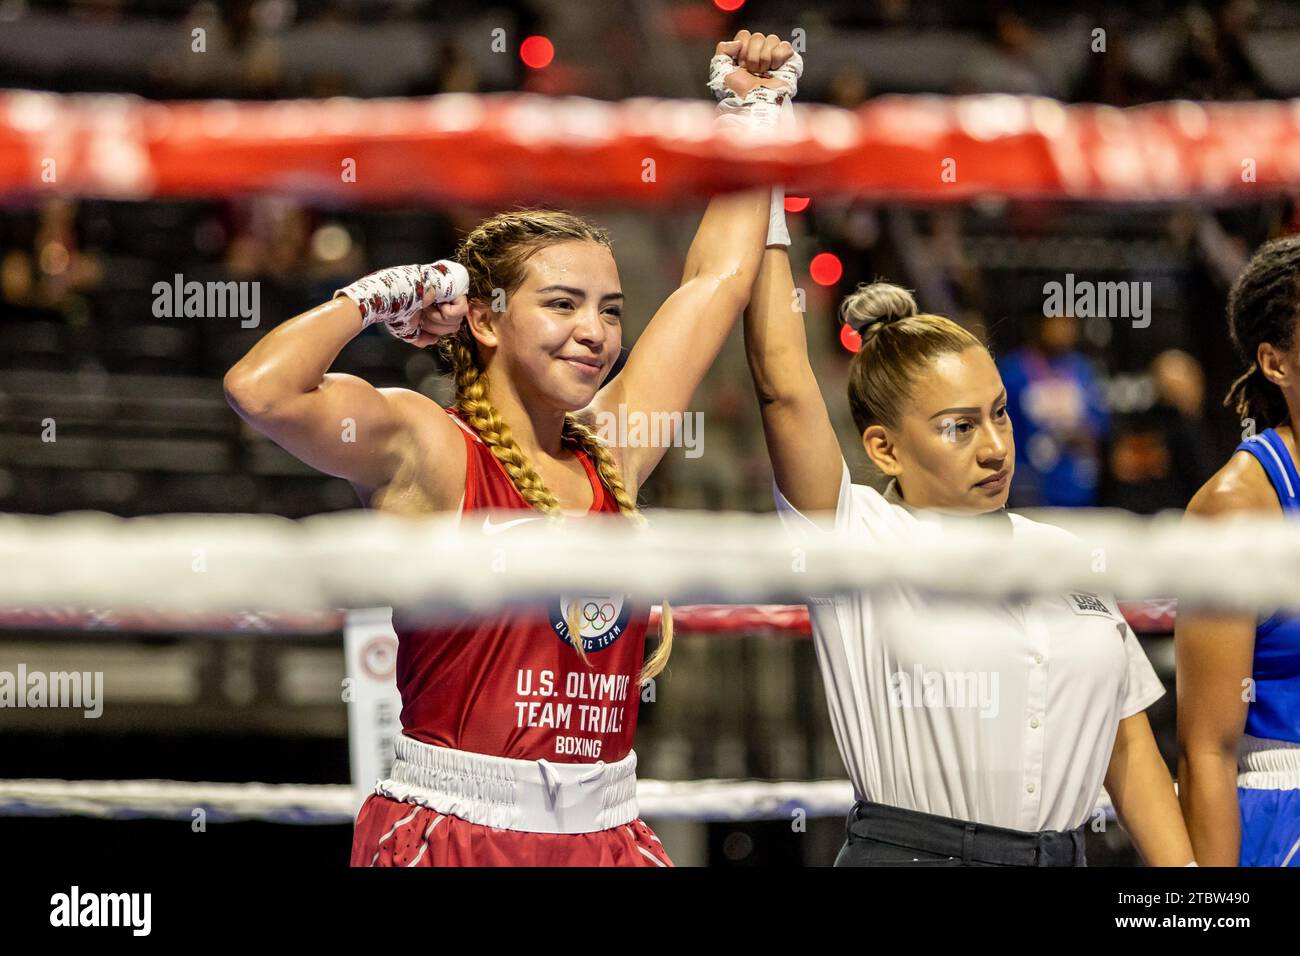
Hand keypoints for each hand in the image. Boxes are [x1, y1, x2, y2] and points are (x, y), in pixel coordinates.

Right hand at [335, 259, 468, 344]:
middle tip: (423, 315)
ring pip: (458, 320)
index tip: (422, 322)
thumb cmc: (394, 310)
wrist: (391, 298)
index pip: (447, 327)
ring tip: (426, 309)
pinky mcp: (452, 288)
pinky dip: (446, 313)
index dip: (436, 330)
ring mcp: (448, 294)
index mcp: (433, 308)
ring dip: (438, 320)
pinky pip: (462, 309)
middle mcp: (442, 301)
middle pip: (454, 327)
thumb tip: (435, 339)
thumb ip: (421, 338)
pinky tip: (435, 305)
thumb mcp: (407, 330)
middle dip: (436, 327)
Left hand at [714, 30, 795, 97]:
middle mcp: (759, 53)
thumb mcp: (720, 69)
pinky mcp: (788, 61)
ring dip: (764, 58)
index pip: (744, 35)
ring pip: (772, 39)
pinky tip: (774, 69)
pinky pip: (785, 46)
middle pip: (757, 36)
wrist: (752, 103)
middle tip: (752, 71)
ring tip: (762, 73)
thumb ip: (722, 49)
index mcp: (743, 53)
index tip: (740, 66)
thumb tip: (738, 42)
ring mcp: (774, 56)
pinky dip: (778, 57)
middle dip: (752, 56)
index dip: (742, 49)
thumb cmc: (736, 92)